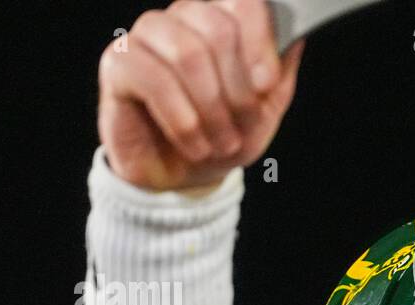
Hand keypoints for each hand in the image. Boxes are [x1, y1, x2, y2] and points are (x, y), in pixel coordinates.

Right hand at [98, 0, 303, 190]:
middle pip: (216, 28)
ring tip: (219, 143)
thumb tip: (297, 37)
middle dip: (237, 90)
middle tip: (240, 128)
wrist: (182, 176)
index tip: (266, 86)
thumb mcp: (264, 111)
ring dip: (211, 109)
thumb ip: (280, 74)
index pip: (242, 1)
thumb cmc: (222, 136)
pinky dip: (182, 119)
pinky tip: (193, 144)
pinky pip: (153, 78)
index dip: (260, 42)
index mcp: (218, 20)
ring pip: (187, 53)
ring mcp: (145, 37)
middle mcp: (180, 19)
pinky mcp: (118, 63)